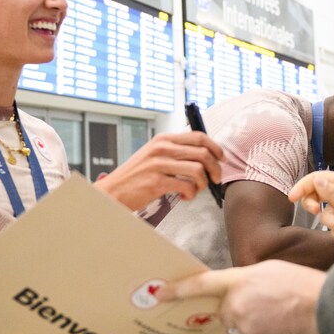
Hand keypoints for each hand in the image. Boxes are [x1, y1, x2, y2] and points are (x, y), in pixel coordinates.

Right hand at [95, 131, 223, 209]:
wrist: (113, 191)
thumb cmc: (135, 176)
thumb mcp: (153, 155)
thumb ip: (174, 152)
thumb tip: (203, 156)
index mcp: (163, 139)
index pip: (198, 136)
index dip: (215, 147)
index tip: (221, 158)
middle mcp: (162, 148)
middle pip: (202, 152)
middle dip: (215, 168)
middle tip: (215, 179)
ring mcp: (159, 164)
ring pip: (198, 170)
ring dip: (203, 183)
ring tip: (196, 190)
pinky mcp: (157, 182)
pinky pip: (187, 186)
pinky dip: (191, 194)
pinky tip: (184, 196)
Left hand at [157, 260, 324, 333]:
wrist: (325, 308)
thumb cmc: (302, 283)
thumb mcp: (270, 269)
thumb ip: (246, 280)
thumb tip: (238, 294)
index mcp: (239, 281)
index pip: (201, 285)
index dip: (178, 290)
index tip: (159, 293)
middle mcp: (237, 306)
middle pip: (226, 311)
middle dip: (239, 307)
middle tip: (265, 300)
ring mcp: (247, 329)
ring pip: (242, 326)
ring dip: (255, 320)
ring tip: (280, 311)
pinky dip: (266, 333)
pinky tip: (283, 323)